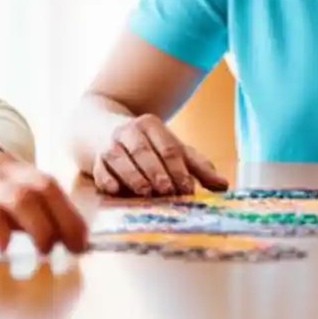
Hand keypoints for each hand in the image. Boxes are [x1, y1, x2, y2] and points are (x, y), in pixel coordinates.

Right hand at [0, 150, 88, 254]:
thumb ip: (13, 205)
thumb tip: (54, 233)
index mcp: (0, 165)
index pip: (46, 182)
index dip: (69, 211)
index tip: (82, 238)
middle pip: (39, 188)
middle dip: (63, 221)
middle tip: (71, 249)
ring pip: (18, 199)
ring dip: (39, 228)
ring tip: (45, 251)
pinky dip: (0, 233)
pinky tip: (5, 248)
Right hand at [91, 113, 228, 196]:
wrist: (100, 128)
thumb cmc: (145, 145)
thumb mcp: (172, 149)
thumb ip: (197, 167)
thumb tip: (223, 186)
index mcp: (152, 125)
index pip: (168, 148)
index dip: (178, 169)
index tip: (188, 189)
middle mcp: (129, 131)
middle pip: (144, 151)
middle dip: (157, 172)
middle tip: (168, 192)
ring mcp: (110, 144)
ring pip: (121, 159)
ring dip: (134, 177)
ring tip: (146, 193)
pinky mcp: (94, 159)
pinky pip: (100, 169)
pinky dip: (107, 180)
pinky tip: (116, 190)